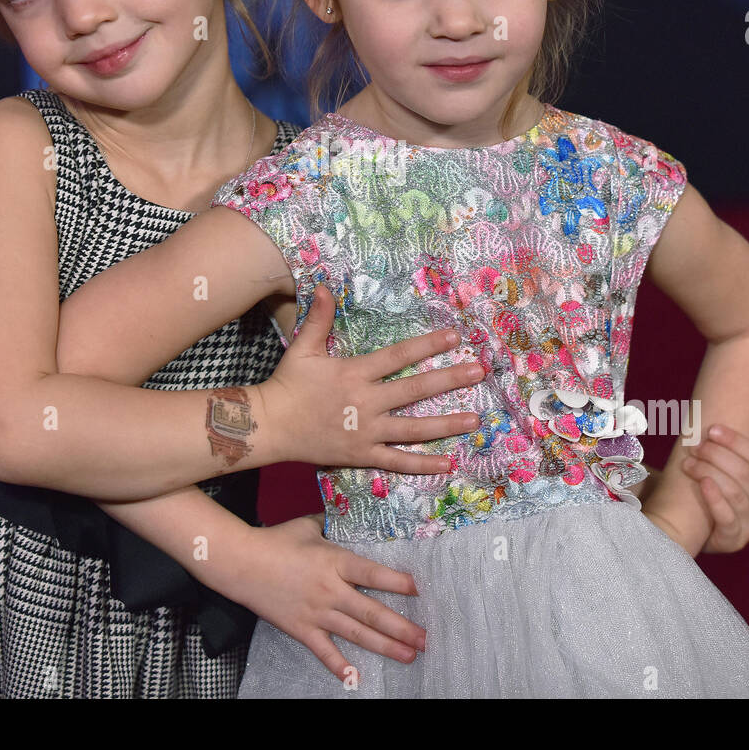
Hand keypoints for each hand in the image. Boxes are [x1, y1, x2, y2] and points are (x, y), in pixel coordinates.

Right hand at [228, 514, 426, 684]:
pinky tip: (355, 679)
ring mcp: (317, 613)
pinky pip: (324, 651)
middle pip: (372, 612)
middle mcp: (331, 590)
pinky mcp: (302, 629)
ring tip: (410, 656)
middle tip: (426, 639)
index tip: (420, 590)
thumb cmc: (276, 540)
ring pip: (357, 634)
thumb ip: (331, 522)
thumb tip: (347, 509)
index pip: (373, 574)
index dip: (398, 583)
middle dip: (402, 628)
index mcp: (335, 561)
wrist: (241, 563)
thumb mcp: (308, 525)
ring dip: (385, 647)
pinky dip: (339, 667)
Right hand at [259, 284, 483, 472]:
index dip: (427, 346)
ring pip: (414, 428)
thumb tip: (325, 286)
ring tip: (475, 420)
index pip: (398, 356)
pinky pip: (397, 461)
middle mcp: (366, 402)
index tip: (454, 337)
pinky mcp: (362, 455)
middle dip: (449, 380)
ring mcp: (367, 431)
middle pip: (415, 390)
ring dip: (446, 423)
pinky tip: (448, 463)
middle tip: (479, 373)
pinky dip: (422, 463)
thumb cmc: (288, 384)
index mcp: (355, 373)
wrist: (270, 425)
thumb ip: (319, 318)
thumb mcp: (303, 348)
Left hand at [685, 408, 748, 553]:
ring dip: (708, 472)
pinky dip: (714, 498)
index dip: (736, 441)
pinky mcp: (734, 540)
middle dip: (717, 455)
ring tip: (687, 462)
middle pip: (744, 474)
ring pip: (733, 492)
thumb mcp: (745, 466)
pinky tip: (702, 483)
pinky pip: (726, 517)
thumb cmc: (725, 488)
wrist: (702, 526)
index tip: (712, 429)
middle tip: (694, 445)